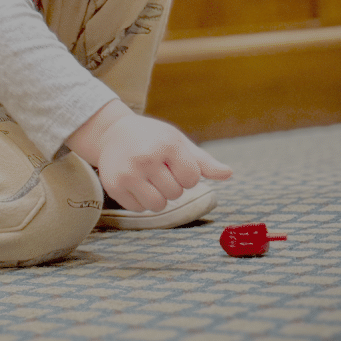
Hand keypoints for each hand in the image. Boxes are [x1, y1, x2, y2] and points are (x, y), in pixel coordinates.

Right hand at [67, 101, 231, 211]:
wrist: (112, 132)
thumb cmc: (152, 137)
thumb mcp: (178, 142)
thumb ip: (203, 161)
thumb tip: (228, 174)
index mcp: (167, 145)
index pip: (192, 179)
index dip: (185, 174)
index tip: (173, 162)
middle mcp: (147, 158)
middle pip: (175, 193)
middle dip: (171, 184)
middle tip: (157, 168)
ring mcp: (128, 173)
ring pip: (158, 204)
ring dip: (157, 196)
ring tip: (148, 178)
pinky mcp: (114, 186)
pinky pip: (139, 208)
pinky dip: (140, 200)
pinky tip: (134, 182)